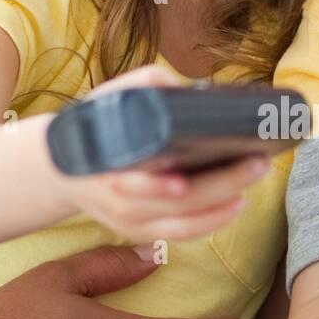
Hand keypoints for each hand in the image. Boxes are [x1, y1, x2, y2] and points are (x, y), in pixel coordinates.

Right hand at [49, 65, 271, 242]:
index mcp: (105, 168)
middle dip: (220, 184)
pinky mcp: (142, 233)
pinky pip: (182, 234)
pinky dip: (212, 221)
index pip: (134, 184)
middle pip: (175, 203)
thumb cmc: (93, 129)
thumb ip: (139, 87)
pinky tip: (237, 201)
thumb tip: (176, 85)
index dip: (158, 187)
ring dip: (223, 205)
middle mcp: (118, 202)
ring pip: (183, 224)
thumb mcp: (105, 101)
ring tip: (254, 176)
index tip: (184, 178)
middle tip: (256, 161)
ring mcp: (131, 223)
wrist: (62, 168)